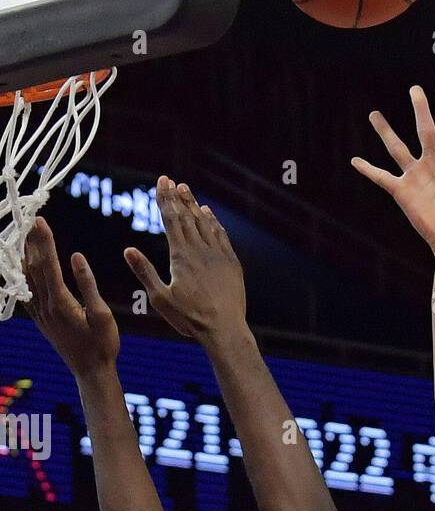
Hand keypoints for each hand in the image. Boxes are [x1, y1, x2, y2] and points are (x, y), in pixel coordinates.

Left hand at [22, 219, 119, 376]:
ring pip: (29, 277)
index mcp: (61, 304)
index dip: (45, 241)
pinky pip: (27, 291)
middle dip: (33, 241)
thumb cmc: (103, 345)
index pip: (49, 264)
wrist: (91, 371)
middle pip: (35, 267)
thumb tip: (76, 257)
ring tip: (26, 235)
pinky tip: (23, 264)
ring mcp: (41, 314)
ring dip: (27, 254)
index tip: (41, 220)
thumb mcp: (101, 314)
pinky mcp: (41, 320)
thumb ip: (88, 284)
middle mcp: (46, 307)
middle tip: (30, 219)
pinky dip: (24, 274)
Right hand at [125, 178, 246, 341]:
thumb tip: (128, 250)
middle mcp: (200, 250)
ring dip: (194, 205)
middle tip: (171, 180)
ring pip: (205, 223)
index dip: (165, 199)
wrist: (225, 329)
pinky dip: (213, 221)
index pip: (171, 220)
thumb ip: (144, 272)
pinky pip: (221, 235)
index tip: (161, 182)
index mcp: (181, 256)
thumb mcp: (161, 299)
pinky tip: (208, 214)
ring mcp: (218, 255)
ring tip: (186, 190)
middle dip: (177, 197)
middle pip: (187, 216)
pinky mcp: (231, 263)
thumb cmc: (190, 318)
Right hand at [352, 87, 434, 252]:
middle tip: (414, 89)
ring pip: (398, 148)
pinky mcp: (402, 192)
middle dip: (419, 109)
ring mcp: (416, 177)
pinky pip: (382, 178)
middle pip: (424, 131)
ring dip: (385, 131)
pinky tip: (355, 161)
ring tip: (374, 114)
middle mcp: (433, 165)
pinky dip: (368, 169)